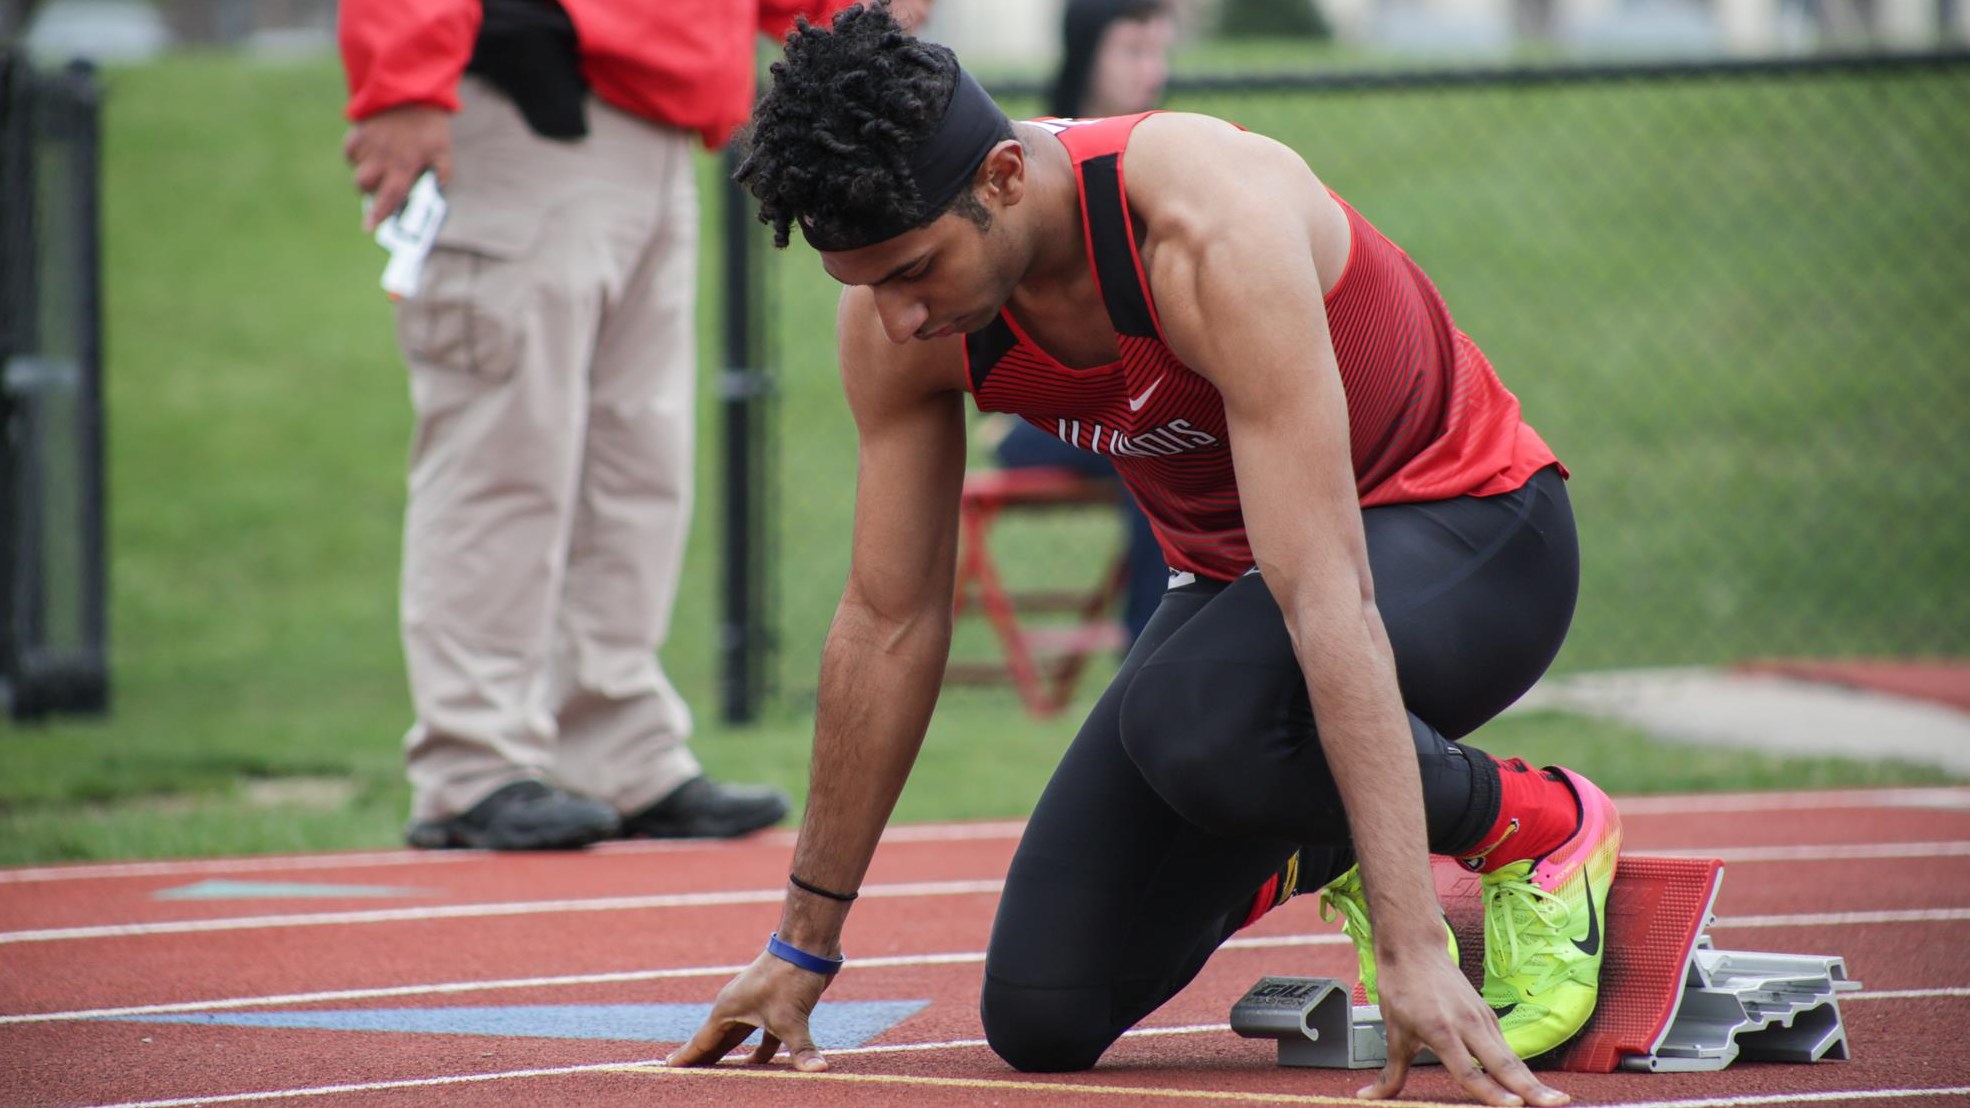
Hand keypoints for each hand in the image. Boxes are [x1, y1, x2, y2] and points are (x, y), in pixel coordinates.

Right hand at [343, 105, 452, 232]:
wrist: (411, 90)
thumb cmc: (430, 124)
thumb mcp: (443, 149)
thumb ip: (443, 173)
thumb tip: (437, 192)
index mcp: (405, 164)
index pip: (390, 196)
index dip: (379, 214)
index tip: (368, 228)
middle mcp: (383, 156)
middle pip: (364, 185)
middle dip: (370, 192)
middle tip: (382, 187)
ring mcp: (369, 143)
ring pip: (357, 170)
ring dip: (365, 173)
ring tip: (380, 165)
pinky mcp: (359, 132)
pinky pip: (350, 151)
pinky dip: (357, 155)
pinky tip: (371, 151)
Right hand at [667, 950, 834, 1071]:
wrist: (807, 943)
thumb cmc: (790, 976)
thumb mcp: (792, 1017)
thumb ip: (800, 1049)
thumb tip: (818, 1070)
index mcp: (727, 1010)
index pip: (701, 1042)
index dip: (685, 1057)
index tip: (666, 1067)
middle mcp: (736, 1008)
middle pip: (715, 1042)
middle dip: (703, 1061)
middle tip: (685, 1077)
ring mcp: (755, 1006)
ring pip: (737, 1039)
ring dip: (730, 1057)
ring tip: (719, 1076)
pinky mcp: (775, 1006)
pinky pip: (762, 1036)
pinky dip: (760, 1051)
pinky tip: (760, 1065)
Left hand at [1359, 940, 1568, 1106]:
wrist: (1416, 949)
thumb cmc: (1402, 990)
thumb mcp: (1393, 1034)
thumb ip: (1390, 1074)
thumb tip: (1367, 1097)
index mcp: (1440, 1030)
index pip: (1469, 1070)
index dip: (1491, 1092)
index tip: (1513, 1107)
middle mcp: (1467, 1023)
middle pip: (1503, 1063)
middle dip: (1531, 1088)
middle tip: (1557, 1104)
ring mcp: (1482, 1018)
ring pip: (1511, 1056)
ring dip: (1532, 1081)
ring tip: (1555, 1101)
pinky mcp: (1488, 1016)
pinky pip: (1506, 1048)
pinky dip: (1519, 1069)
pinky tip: (1532, 1088)